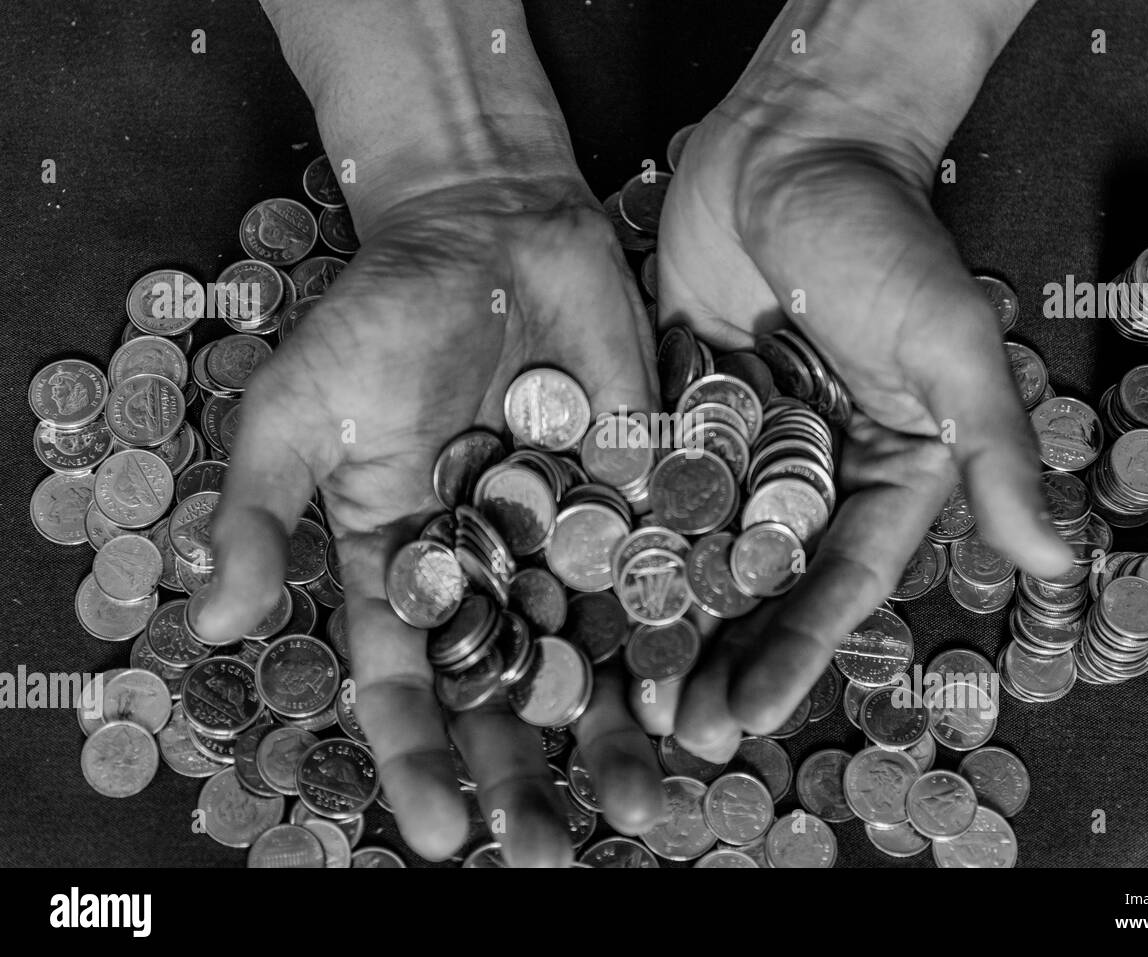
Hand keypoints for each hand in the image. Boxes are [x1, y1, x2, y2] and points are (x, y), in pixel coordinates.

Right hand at [196, 175, 664, 864]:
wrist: (489, 225)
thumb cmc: (381, 313)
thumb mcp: (300, 409)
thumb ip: (259, 511)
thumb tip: (222, 622)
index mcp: (403, 562)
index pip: (408, 682)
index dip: (420, 760)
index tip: (440, 834)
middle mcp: (489, 568)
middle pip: (509, 692)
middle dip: (525, 775)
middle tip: (548, 854)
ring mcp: (569, 536)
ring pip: (592, 656)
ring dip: (614, 733)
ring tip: (641, 807)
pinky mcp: (640, 495)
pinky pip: (663, 578)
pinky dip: (682, 639)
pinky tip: (703, 703)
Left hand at [648, 96, 1072, 759]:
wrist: (789, 140)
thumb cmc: (882, 234)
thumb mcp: (947, 340)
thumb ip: (996, 447)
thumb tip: (1059, 561)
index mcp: (885, 472)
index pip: (837, 583)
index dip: (796, 653)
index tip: (753, 713)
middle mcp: (810, 472)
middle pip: (759, 584)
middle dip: (720, 657)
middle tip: (674, 731)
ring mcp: (735, 444)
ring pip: (694, 549)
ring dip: (662, 617)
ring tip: (621, 690)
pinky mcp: (674, 408)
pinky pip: (644, 486)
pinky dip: (616, 538)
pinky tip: (579, 590)